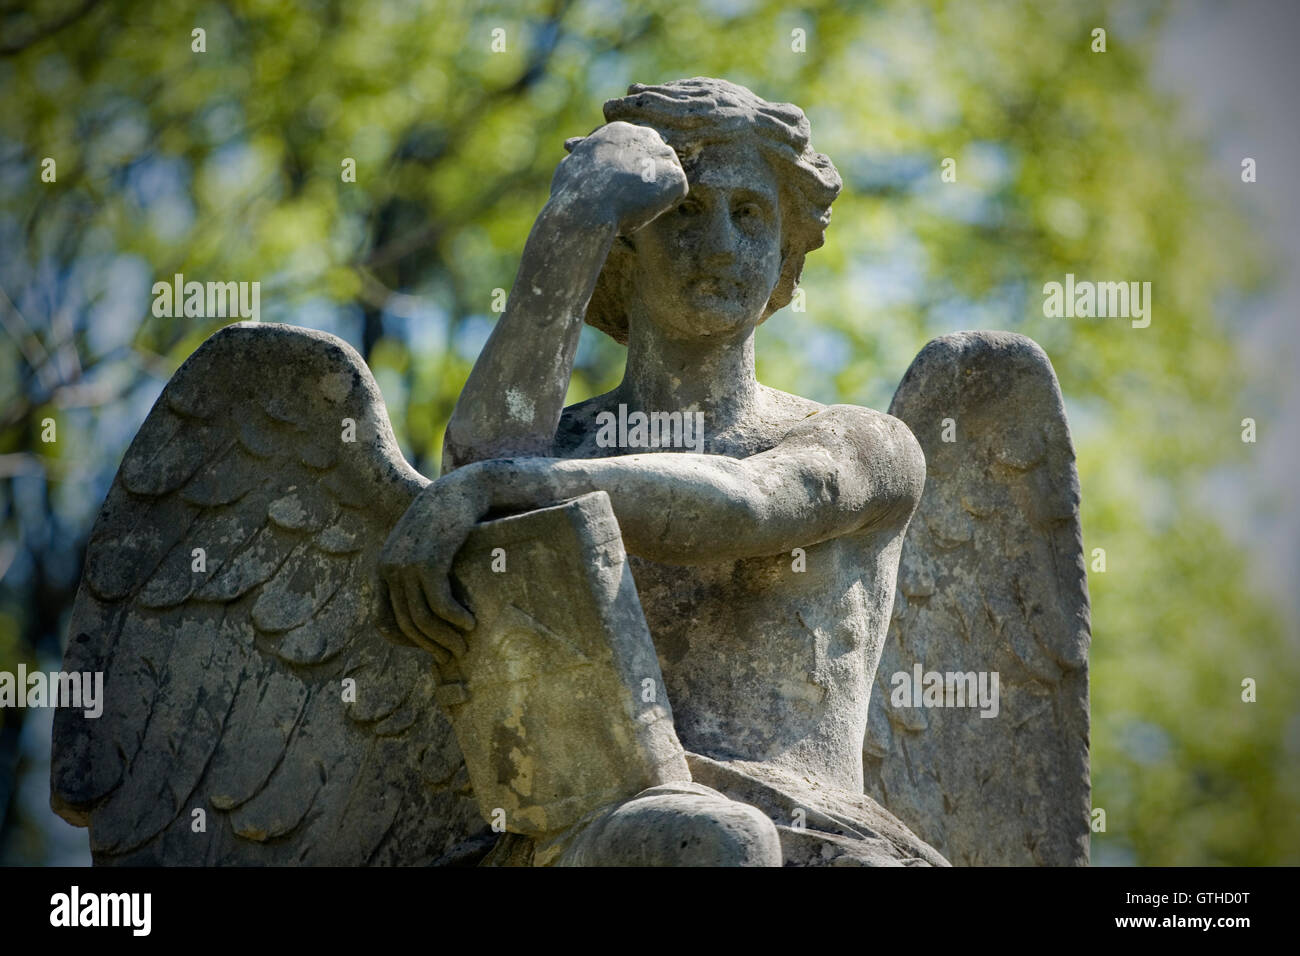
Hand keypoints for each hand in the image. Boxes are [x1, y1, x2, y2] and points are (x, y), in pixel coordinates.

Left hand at [378, 468, 486, 665]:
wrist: (461, 490)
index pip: (383, 621)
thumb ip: (419, 573)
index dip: (404, 642)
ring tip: (465, 646)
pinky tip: (471, 622)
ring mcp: (407, 565)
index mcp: (384, 568)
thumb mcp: (425, 548)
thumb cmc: (448, 521)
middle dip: (430, 645)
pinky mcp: (429, 561)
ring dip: (445, 638)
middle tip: (454, 656)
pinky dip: (455, 618)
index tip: (429, 648)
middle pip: (405, 624)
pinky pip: (440, 603)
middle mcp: (389, 568)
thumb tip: (431, 609)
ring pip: (422, 618)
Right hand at [550, 121, 688, 235]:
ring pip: (669, 176)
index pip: (637, 149)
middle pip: (658, 159)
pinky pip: (679, 193)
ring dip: (659, 192)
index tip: (621, 189)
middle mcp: (644, 135)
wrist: (586, 207)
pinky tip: (647, 210)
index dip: (632, 172)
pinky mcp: (675, 175)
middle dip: (651, 179)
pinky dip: (666, 206)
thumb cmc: (571, 194)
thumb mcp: (569, 167)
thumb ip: (578, 159)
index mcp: (619, 131)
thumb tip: (571, 159)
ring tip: (637, 207)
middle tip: (634, 200)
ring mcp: (662, 153)